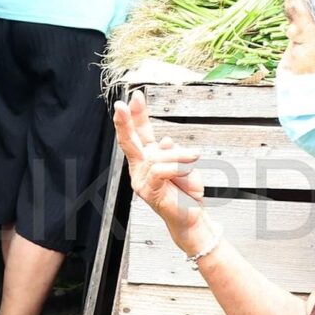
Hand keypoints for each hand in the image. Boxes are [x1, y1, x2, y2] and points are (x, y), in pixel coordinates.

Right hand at [113, 90, 207, 245]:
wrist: (192, 217)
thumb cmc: (187, 192)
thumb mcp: (185, 165)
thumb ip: (172, 152)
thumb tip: (163, 141)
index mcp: (148, 157)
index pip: (140, 132)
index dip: (138, 114)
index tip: (137, 96)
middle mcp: (140, 166)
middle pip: (129, 141)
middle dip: (125, 122)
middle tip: (120, 106)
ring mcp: (140, 179)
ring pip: (156, 155)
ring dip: (179, 155)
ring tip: (194, 158)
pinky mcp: (146, 190)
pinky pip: (159, 170)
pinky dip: (176, 167)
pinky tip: (185, 170)